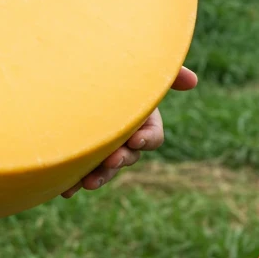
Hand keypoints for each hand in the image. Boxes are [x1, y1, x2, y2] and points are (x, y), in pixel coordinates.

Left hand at [60, 65, 198, 198]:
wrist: (75, 74)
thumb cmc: (113, 68)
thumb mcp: (139, 68)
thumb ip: (164, 73)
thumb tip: (193, 81)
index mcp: (141, 120)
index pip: (152, 136)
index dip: (147, 138)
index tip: (135, 139)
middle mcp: (123, 136)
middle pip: (129, 156)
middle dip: (121, 160)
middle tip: (111, 160)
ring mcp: (102, 146)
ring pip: (105, 168)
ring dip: (99, 176)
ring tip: (87, 181)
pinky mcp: (81, 151)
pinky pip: (79, 170)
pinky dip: (73, 180)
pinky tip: (65, 189)